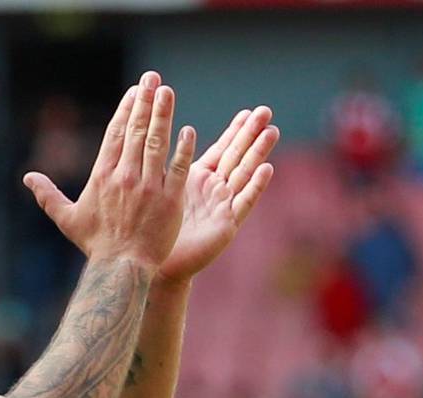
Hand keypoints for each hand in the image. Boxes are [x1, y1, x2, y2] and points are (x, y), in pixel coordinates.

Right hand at [24, 71, 192, 269]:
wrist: (121, 269)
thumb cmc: (96, 245)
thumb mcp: (68, 219)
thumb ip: (48, 195)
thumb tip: (27, 178)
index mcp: (103, 177)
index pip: (116, 135)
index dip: (126, 111)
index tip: (135, 92)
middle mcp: (126, 177)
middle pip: (137, 131)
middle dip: (145, 102)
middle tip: (153, 78)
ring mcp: (149, 187)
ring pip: (157, 143)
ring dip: (163, 115)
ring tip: (168, 92)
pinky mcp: (170, 199)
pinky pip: (177, 168)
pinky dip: (182, 148)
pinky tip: (187, 129)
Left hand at [156, 106, 278, 283]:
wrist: (157, 262)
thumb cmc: (153, 228)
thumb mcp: (157, 189)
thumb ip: (163, 165)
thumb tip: (150, 134)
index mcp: (199, 178)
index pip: (222, 149)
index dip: (235, 130)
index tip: (248, 111)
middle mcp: (215, 189)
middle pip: (237, 155)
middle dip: (251, 133)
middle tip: (266, 110)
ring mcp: (223, 206)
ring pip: (244, 173)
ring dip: (258, 152)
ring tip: (272, 131)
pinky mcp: (227, 224)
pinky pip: (244, 202)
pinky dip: (255, 185)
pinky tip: (267, 169)